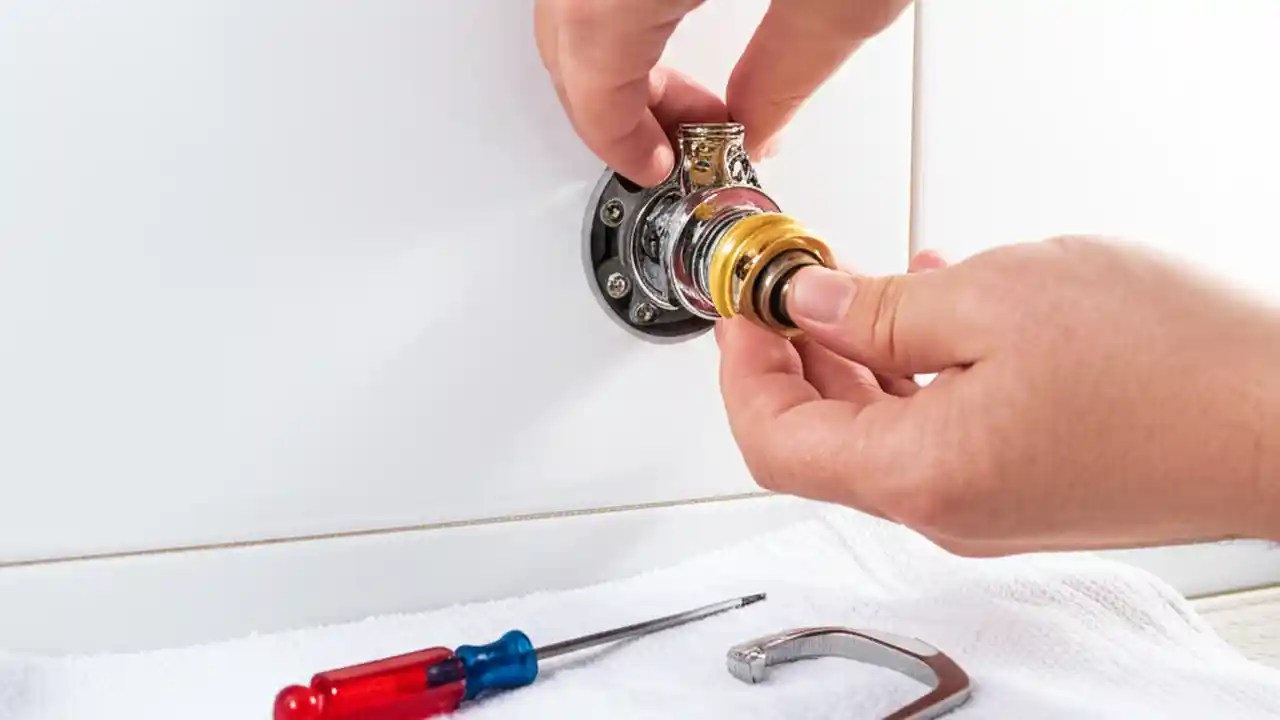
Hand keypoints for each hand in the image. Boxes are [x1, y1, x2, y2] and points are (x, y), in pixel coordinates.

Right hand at [534, 0, 911, 184]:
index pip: (590, 80)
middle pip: (566, 39)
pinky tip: (672, 22)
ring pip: (574, 2)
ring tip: (689, 88)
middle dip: (616, 106)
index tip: (657, 172)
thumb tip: (757, 124)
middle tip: (686, 141)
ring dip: (615, 55)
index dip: (620, 143)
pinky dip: (622, 8)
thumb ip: (788, 73)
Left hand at [717, 238, 1279, 554]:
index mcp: (918, 474)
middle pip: (820, 437)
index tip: (741, 306)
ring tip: (853, 283)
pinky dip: (910, 370)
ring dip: (852, 354)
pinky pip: (934, 429)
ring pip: (876, 430)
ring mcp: (984, 504)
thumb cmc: (1173, 368)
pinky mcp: (1021, 486)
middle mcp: (943, 507)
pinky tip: (926, 311)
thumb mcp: (996, 298)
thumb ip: (879, 309)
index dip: (741, 369)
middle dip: (790, 354)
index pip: (775, 440)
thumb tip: (811, 306)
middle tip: (788, 285)